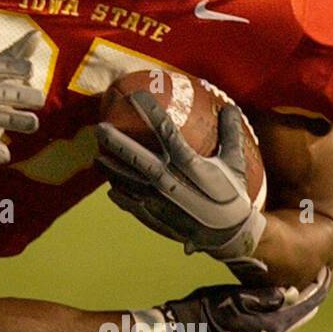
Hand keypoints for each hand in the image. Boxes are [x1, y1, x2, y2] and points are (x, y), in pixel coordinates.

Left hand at [95, 91, 265, 267]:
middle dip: (116, 141)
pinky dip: (119, 194)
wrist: (230, 235)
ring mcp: (159, 201)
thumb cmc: (233, 195)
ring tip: (98, 156)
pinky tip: (111, 186)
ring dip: (111, 168)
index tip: (135, 96)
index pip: (166, 131)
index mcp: (191, 165)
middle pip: (136, 158)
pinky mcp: (155, 217)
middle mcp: (170, 181)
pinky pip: (130, 203)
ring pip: (127, 181)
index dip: (150, 111)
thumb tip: (229, 106)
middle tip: (99, 127)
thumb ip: (230, 134)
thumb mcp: (235, 162)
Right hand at [158, 265, 332, 331]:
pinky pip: (279, 319)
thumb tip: (292, 292)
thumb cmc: (207, 309)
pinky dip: (287, 306)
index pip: (304, 306)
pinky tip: (284, 295)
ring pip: (292, 317)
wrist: (184, 329)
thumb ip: (265, 296)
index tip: (325, 269)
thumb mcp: (236, 298)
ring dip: (300, 300)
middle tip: (321, 273)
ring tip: (307, 281)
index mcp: (271, 327)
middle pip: (302, 313)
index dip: (316, 287)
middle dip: (312, 293)